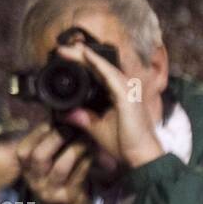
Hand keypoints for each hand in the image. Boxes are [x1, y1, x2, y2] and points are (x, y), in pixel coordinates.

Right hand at [16, 122, 92, 203]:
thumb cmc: (57, 181)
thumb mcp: (45, 165)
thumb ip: (46, 144)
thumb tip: (57, 115)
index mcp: (23, 169)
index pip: (25, 149)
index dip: (40, 132)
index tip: (56, 119)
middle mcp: (32, 181)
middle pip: (38, 156)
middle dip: (56, 138)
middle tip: (72, 127)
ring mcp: (49, 192)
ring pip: (61, 166)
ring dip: (75, 149)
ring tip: (86, 138)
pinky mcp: (67, 199)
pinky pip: (79, 176)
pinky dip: (87, 161)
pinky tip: (94, 152)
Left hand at [54, 42, 163, 168]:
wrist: (140, 156)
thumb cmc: (125, 143)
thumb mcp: (96, 128)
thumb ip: (82, 118)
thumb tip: (65, 113)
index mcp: (116, 94)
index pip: (97, 73)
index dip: (82, 63)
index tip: (64, 56)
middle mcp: (123, 88)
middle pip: (100, 67)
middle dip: (80, 56)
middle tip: (62, 48)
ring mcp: (127, 90)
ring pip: (104, 67)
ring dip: (87, 56)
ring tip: (71, 47)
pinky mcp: (127, 95)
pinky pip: (110, 75)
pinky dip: (98, 64)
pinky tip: (86, 55)